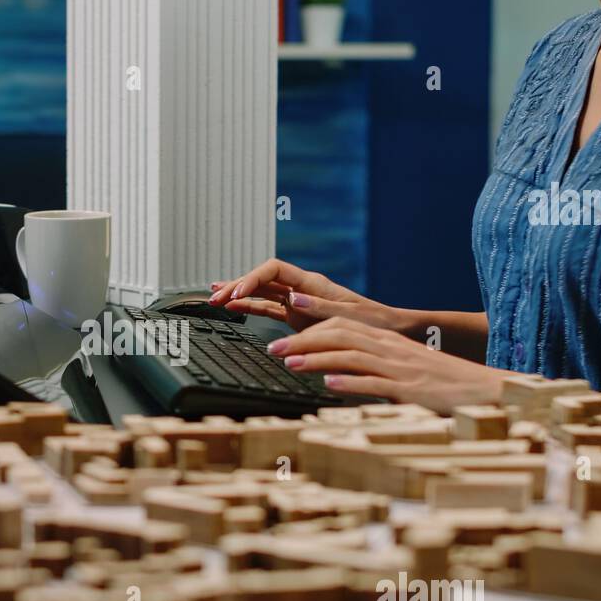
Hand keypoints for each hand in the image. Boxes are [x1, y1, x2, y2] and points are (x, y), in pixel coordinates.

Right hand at [209, 258, 414, 333]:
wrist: (387, 330)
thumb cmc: (373, 321)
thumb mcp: (349, 316)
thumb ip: (319, 307)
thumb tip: (292, 298)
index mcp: (313, 282)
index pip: (272, 271)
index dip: (252, 279)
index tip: (238, 293)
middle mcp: (301, 288)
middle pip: (261, 279)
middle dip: (236, 285)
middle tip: (214, 297)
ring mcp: (297, 301)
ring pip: (260, 292)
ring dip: (238, 294)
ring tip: (213, 297)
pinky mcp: (297, 315)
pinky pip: (267, 307)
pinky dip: (249, 307)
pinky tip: (233, 307)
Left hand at [267, 317, 512, 414]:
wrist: (480, 391)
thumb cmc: (439, 384)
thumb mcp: (401, 370)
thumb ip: (370, 368)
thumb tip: (335, 374)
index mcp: (386, 342)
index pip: (341, 327)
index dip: (308, 332)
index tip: (283, 342)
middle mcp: (390, 350)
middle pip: (339, 336)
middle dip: (303, 342)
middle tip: (274, 350)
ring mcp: (399, 368)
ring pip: (351, 356)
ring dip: (317, 359)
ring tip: (290, 365)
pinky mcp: (409, 389)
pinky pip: (375, 383)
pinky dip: (350, 382)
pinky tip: (329, 385)